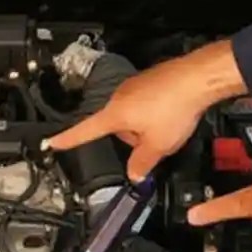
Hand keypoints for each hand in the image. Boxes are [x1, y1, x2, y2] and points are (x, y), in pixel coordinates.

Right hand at [46, 40, 247, 180]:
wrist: (197, 78)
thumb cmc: (175, 106)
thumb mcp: (158, 146)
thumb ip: (142, 163)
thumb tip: (134, 174)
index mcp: (115, 114)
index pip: (85, 131)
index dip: (68, 140)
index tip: (53, 142)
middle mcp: (120, 96)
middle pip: (118, 127)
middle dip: (133, 139)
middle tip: (154, 143)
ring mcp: (135, 86)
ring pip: (134, 115)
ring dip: (146, 125)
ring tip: (168, 126)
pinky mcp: (150, 80)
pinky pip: (147, 103)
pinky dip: (157, 112)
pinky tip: (173, 114)